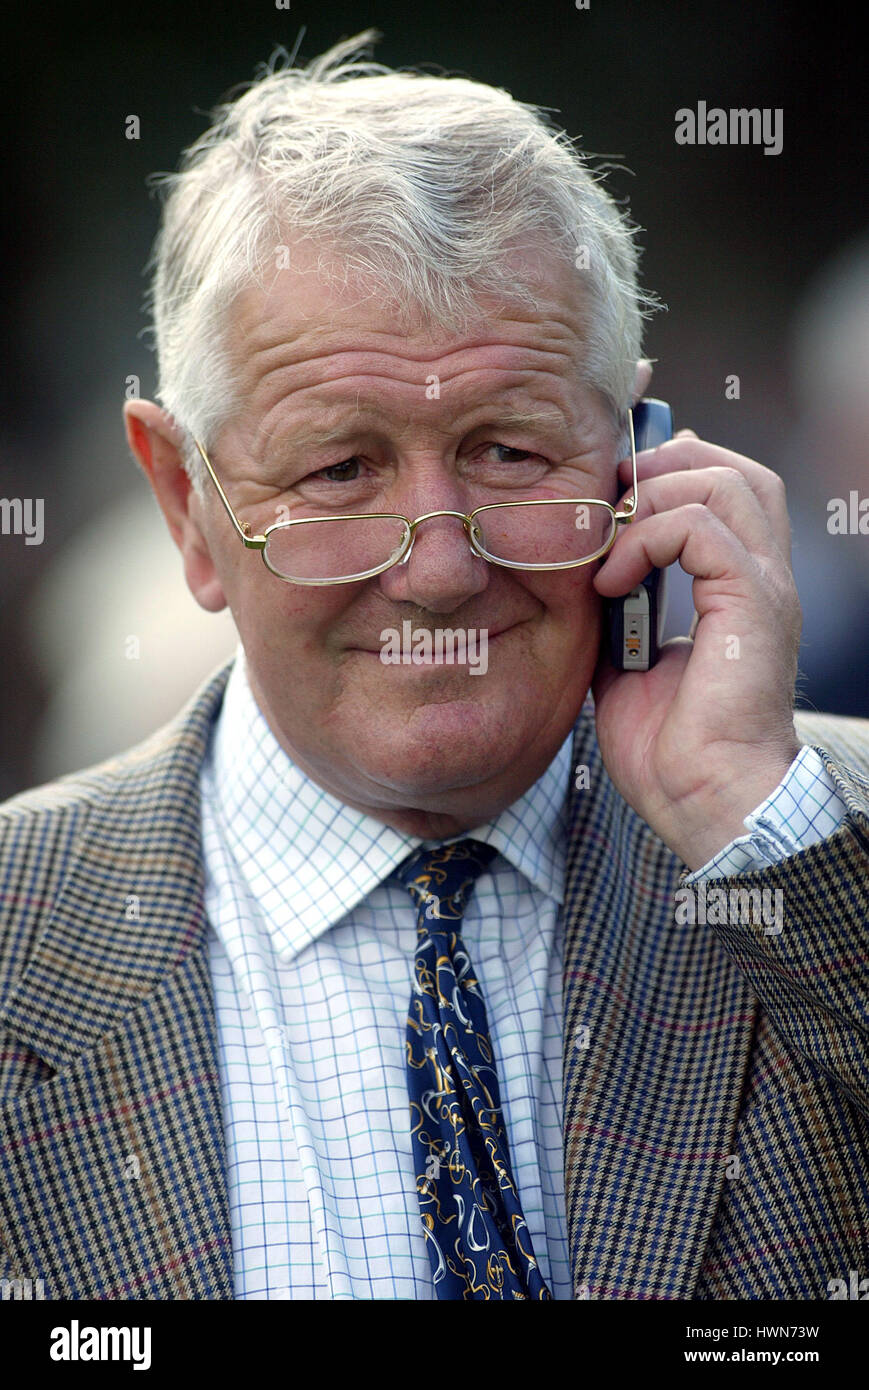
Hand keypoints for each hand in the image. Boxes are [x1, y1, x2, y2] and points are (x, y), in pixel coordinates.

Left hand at [591, 428, 802, 871]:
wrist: (702, 802)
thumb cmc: (669, 753)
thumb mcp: (625, 667)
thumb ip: (616, 616)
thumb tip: (582, 584)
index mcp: (738, 590)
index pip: (727, 490)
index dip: (670, 473)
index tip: (609, 498)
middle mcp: (761, 578)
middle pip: (734, 469)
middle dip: (663, 466)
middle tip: (608, 503)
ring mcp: (762, 587)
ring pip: (722, 481)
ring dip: (650, 498)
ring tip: (607, 547)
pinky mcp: (751, 603)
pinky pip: (701, 528)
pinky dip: (646, 540)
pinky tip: (611, 582)